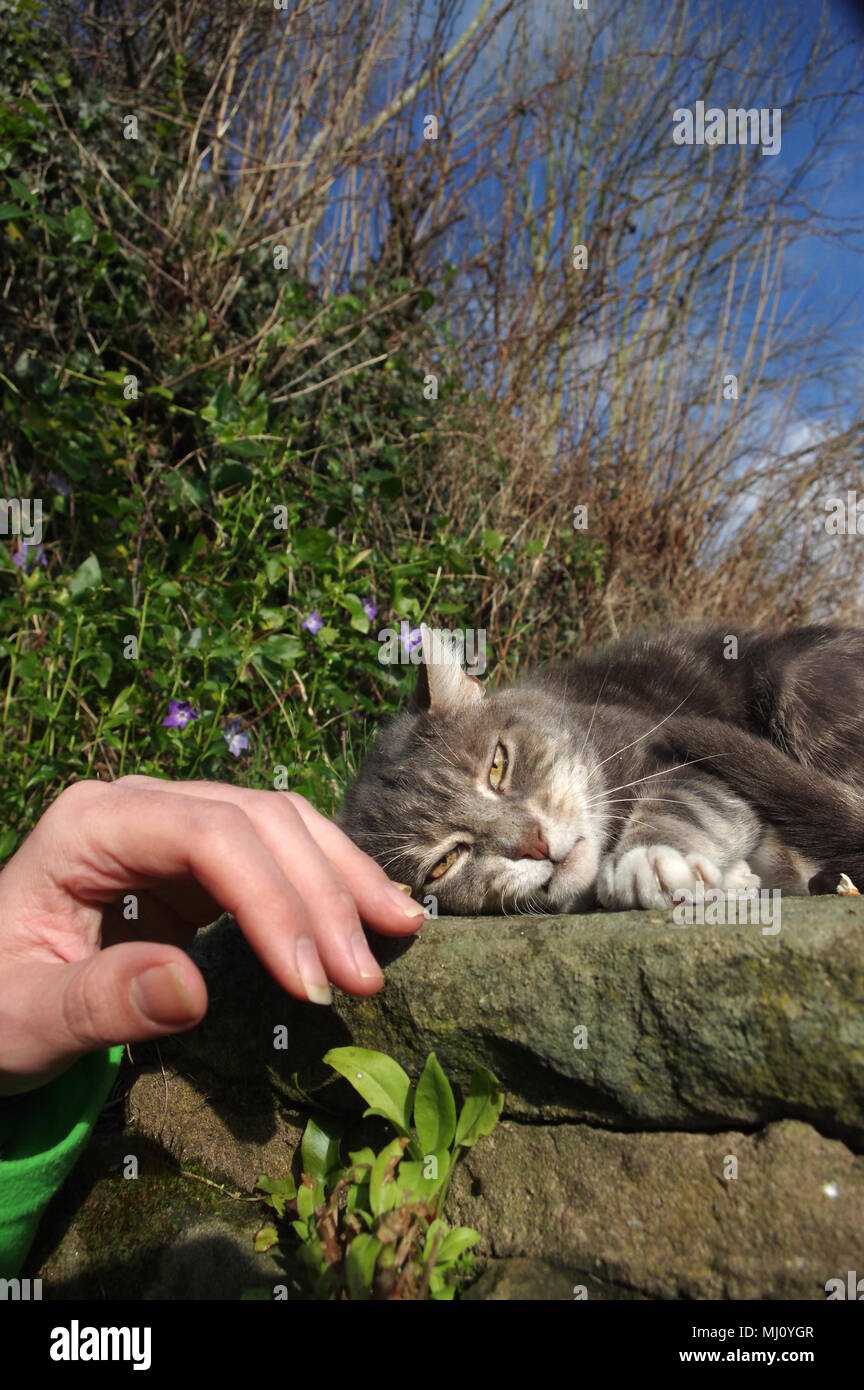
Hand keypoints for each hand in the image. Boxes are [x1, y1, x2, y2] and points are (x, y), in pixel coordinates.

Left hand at [0, 776, 425, 1093]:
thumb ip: (100, 1002)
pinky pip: (278, 853)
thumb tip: (193, 989)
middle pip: (257, 820)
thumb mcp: (23, 1018)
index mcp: (89, 824)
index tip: (311, 982)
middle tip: (364, 978)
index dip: (271, 896)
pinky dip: (330, 881)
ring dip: (343, 878)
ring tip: (399, 933)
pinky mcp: (197, 860)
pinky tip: (376, 913)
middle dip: (320, 894)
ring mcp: (173, 824)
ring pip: (281, 824)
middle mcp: (139, 805)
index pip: (206, 833)